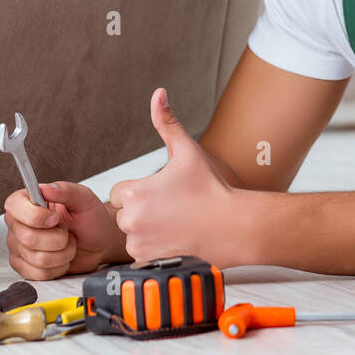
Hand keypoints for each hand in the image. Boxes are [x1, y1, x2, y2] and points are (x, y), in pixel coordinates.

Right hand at [4, 181, 119, 280]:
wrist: (99, 242)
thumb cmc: (90, 218)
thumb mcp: (83, 198)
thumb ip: (65, 190)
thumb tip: (45, 188)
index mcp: (27, 201)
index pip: (13, 207)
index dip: (35, 216)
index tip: (55, 218)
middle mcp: (18, 224)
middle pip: (27, 237)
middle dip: (58, 237)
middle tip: (67, 231)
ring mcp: (19, 247)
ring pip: (37, 258)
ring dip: (63, 253)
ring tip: (68, 243)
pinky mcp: (25, 267)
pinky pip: (39, 273)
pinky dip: (59, 267)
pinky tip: (62, 257)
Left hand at [109, 88, 250, 265]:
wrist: (234, 226)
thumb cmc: (211, 190)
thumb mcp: (187, 151)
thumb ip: (167, 123)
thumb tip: (158, 94)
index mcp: (135, 193)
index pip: (120, 191)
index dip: (141, 191)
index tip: (162, 193)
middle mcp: (131, 220)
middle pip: (125, 213)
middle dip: (143, 211)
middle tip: (172, 208)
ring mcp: (139, 243)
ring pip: (132, 233)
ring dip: (147, 230)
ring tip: (175, 223)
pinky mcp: (148, 260)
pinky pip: (140, 252)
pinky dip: (153, 248)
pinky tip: (174, 238)